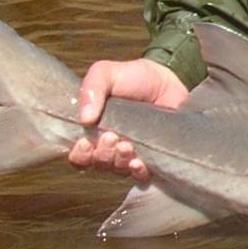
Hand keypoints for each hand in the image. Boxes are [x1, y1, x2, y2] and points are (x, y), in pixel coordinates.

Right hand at [66, 58, 188, 176]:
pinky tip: (139, 162)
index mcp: (93, 129)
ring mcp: (131, 154)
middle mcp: (109, 146)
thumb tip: (84, 118)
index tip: (85, 142)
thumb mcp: (106, 73)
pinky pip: (141, 175)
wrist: (169, 79)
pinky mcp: (152, 158)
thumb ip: (90, 88)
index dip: (79, 154)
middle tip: (111, 136)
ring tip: (126, 144)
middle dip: (102, 153)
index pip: (78, 154)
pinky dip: (137, 171)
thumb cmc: (134, 77)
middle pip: (98, 163)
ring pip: (117, 170)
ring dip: (119, 160)